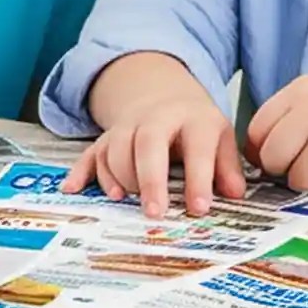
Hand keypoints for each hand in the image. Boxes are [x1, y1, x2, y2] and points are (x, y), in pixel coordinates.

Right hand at [61, 95, 245, 218]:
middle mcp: (157, 118)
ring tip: (126, 201)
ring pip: (115, 147)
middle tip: (154, 212)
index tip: (199, 209)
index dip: (199, 178)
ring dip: (119, 176)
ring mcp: (127, 126)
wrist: (163, 96)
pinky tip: (73, 189)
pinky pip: (89, 152)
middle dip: (149, 178)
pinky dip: (80, 171)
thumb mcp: (220, 138)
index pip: (197, 146)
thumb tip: (235, 195)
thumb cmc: (195, 127)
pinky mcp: (106, 137)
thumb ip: (227, 167)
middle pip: (148, 142)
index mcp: (193, 119)